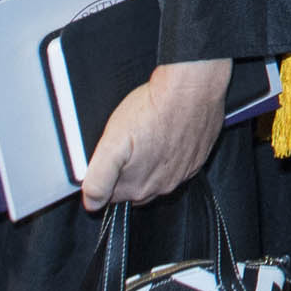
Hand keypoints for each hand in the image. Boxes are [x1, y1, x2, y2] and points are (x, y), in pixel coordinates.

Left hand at [78, 57, 227, 210]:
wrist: (192, 88)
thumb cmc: (154, 109)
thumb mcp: (112, 142)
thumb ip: (98, 178)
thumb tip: (92, 202)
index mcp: (138, 188)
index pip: (110, 195)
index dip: (104, 175)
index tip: (110, 155)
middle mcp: (163, 187)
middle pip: (134, 188)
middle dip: (127, 171)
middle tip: (129, 142)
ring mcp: (183, 174)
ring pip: (157, 177)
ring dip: (150, 163)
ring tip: (149, 135)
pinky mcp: (198, 159)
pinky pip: (179, 165)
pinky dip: (171, 154)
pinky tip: (168, 134)